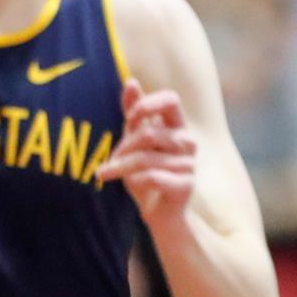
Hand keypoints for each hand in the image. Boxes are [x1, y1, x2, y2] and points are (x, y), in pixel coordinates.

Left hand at [97, 78, 197, 224]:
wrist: (160, 216)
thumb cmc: (146, 176)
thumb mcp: (135, 142)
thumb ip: (134, 114)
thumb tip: (131, 81)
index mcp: (177, 127)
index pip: (171, 99)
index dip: (147, 105)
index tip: (130, 120)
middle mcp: (188, 142)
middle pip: (149, 133)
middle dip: (123, 146)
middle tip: (109, 160)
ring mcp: (190, 164)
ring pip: (146, 158)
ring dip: (120, 167)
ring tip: (106, 174)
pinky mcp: (186, 186)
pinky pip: (153, 177)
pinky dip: (136, 180)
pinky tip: (131, 185)